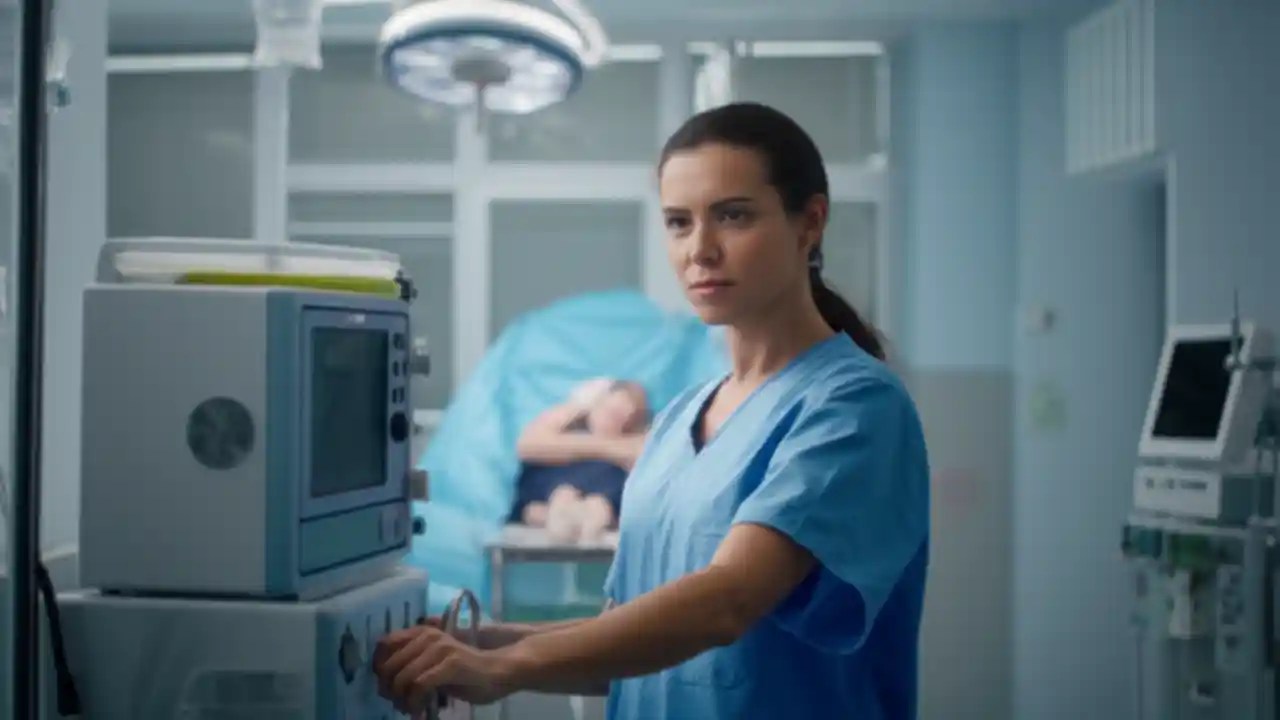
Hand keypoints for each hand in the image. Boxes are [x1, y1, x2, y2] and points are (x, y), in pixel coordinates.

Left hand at [372, 622, 512, 713]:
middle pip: (389, 665)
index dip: (379, 668)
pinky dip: (415, 703)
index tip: (386, 687)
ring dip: (401, 700)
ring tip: (409, 710)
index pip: (384, 645)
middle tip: (398, 704)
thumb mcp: (435, 662)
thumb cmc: (468, 671)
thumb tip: (386, 680)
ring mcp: (440, 648)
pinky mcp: (451, 663)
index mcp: (422, 632)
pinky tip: (420, 712)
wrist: (500, 670)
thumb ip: (414, 663)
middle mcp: (428, 636)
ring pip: (402, 677)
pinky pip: (419, 685)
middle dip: (388, 689)